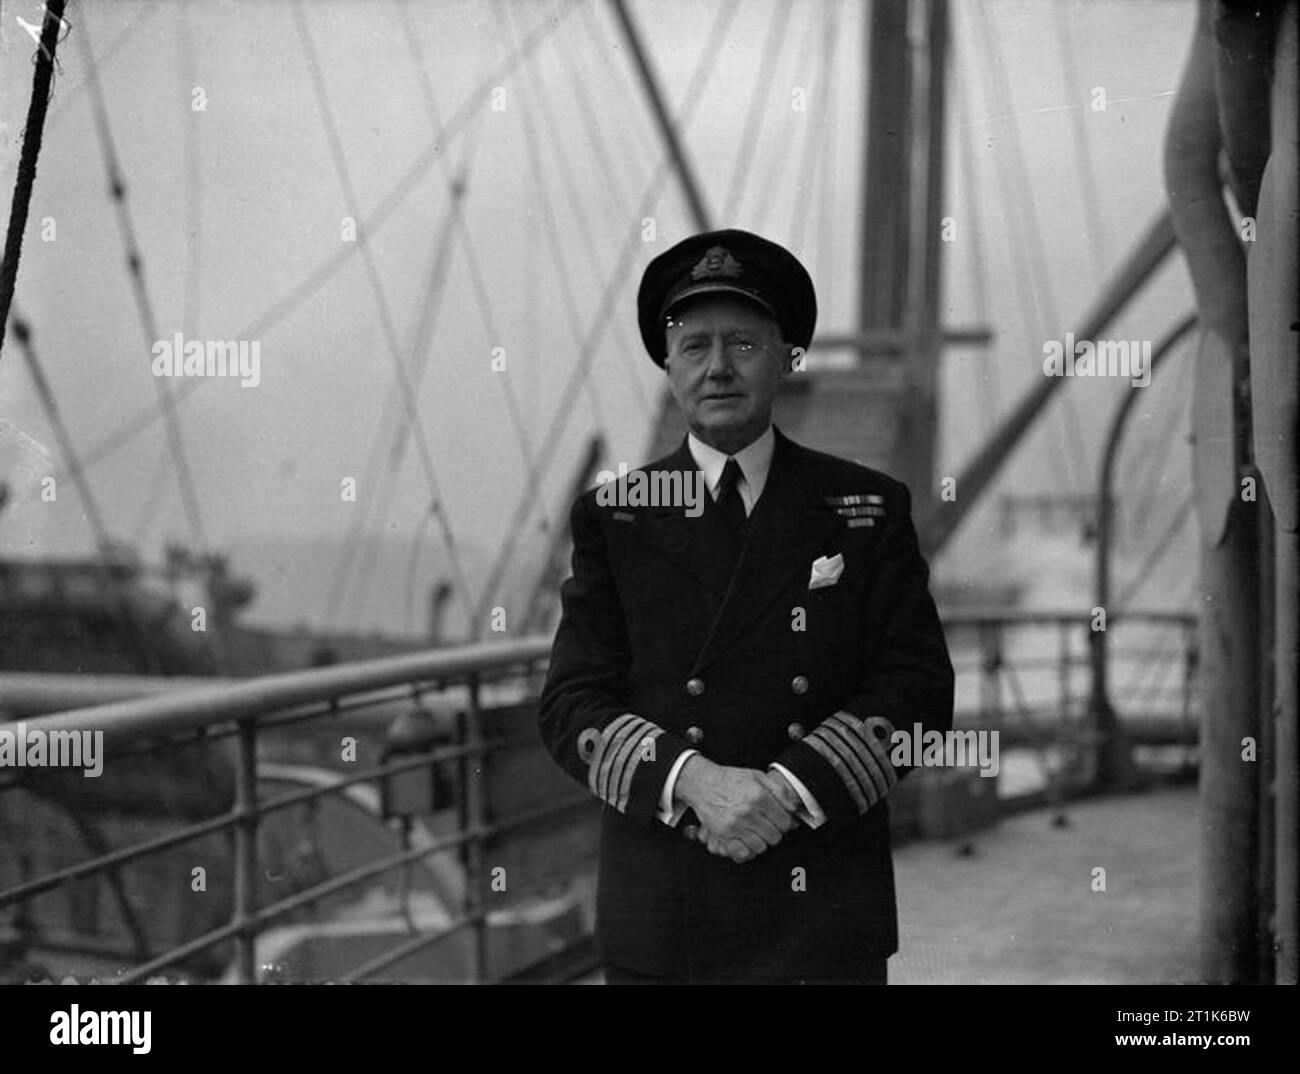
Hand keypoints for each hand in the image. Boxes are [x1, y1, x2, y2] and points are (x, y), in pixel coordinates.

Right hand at [676, 758, 795, 862]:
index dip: (785, 824)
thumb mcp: (757, 776)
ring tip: (756, 833)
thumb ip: (778, 791)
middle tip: (768, 827)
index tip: (780, 822)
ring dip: (761, 842)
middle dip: (774, 833)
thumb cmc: (729, 779)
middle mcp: (748, 811)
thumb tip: (793, 808)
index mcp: (759, 796)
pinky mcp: (723, 834)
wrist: (703, 783)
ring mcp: (735, 824)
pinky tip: (746, 842)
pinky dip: (747, 851)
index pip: (784, 822)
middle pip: (774, 836)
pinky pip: (742, 853)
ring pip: (761, 847)